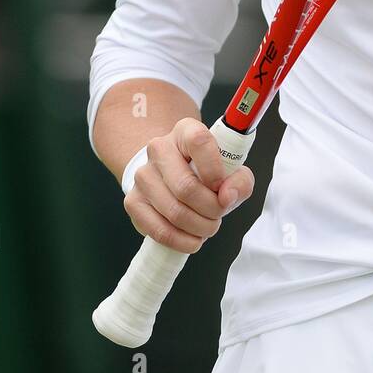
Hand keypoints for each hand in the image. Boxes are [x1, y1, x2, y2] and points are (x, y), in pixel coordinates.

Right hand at [124, 117, 254, 254]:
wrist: (173, 175)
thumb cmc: (206, 172)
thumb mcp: (231, 170)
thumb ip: (239, 180)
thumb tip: (227, 196)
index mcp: (185, 131)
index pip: (199, 142)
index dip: (214, 170)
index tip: (222, 188)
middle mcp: (159, 148)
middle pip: (186, 187)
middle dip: (211, 209)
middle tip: (219, 214)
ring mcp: (142, 175)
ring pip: (174, 212)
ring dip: (200, 227)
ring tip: (209, 226)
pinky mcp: (133, 202)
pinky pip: (159, 230)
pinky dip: (182, 241)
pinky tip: (193, 239)